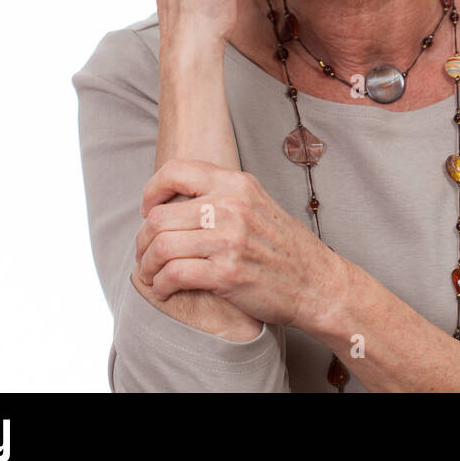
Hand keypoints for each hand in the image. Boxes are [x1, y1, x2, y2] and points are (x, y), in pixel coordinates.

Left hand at [134, 158, 342, 330]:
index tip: (148, 210)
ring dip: (147, 266)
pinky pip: (173, 275)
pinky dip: (160, 285)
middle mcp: (232, 207)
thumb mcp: (257, 204)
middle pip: (159, 217)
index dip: (151, 191)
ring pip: (160, 247)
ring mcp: (229, 240)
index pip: (176, 171)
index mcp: (237, 184)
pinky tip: (165, 289)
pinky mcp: (226, 273)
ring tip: (152, 275)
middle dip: (142, 240)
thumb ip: (221, 196)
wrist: (316, 283)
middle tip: (145, 254)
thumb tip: (174, 199)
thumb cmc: (285, 248)